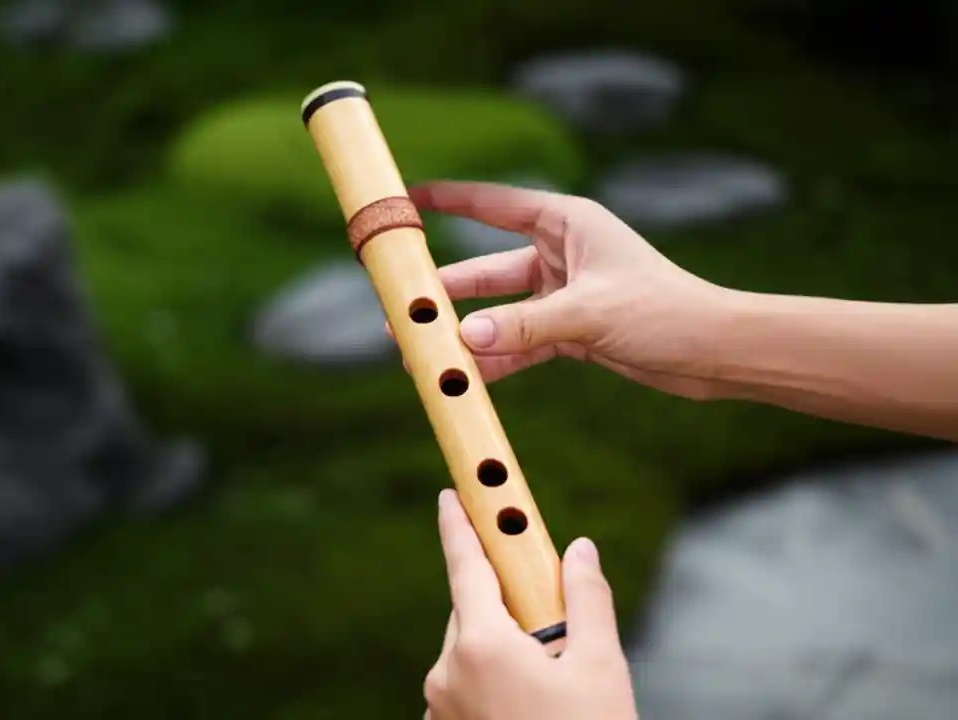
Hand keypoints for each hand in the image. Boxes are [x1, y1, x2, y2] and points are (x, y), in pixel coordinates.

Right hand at [408, 181, 732, 399]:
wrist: (716, 352)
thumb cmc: (666, 311)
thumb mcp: (587, 314)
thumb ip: (522, 326)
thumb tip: (463, 338)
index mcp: (567, 223)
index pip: (493, 205)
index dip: (447, 200)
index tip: (405, 200)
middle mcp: (561, 253)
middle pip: (486, 268)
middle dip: (444, 289)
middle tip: (399, 307)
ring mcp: (563, 294)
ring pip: (499, 312)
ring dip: (465, 333)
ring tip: (420, 353)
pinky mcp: (571, 331)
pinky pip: (520, 342)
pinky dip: (496, 359)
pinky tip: (466, 378)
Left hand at [424, 490, 637, 719]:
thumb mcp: (601, 668)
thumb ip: (587, 600)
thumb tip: (580, 550)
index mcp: (482, 646)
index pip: (466, 565)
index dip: (459, 524)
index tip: (450, 494)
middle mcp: (447, 674)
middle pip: (471, 613)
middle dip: (505, 606)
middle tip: (547, 626)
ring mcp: (438, 707)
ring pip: (467, 654)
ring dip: (497, 651)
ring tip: (546, 686)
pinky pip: (462, 689)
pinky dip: (487, 684)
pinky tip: (523, 706)